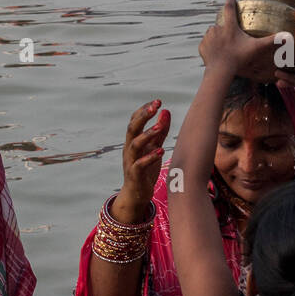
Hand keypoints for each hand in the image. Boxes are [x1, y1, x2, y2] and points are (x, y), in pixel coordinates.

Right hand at [118, 99, 169, 218]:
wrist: (136, 194)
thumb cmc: (146, 169)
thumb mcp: (153, 147)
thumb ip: (159, 131)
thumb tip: (165, 111)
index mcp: (133, 140)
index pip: (135, 120)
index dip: (144, 110)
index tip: (157, 101)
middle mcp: (129, 148)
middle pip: (132, 128)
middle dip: (143, 116)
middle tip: (154, 106)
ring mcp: (131, 161)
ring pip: (134, 144)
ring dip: (147, 135)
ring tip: (159, 127)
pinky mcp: (135, 175)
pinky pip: (139, 164)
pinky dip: (149, 157)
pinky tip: (160, 151)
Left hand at [199, 0, 278, 81]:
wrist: (220, 71)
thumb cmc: (238, 58)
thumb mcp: (256, 48)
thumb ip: (271, 41)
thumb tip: (286, 36)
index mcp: (229, 27)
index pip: (229, 8)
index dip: (230, 2)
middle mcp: (217, 29)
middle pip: (221, 24)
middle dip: (225, 28)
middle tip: (231, 38)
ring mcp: (208, 37)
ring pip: (213, 33)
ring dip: (217, 37)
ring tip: (224, 47)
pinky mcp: (202, 46)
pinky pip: (206, 44)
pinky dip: (211, 47)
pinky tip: (217, 54)